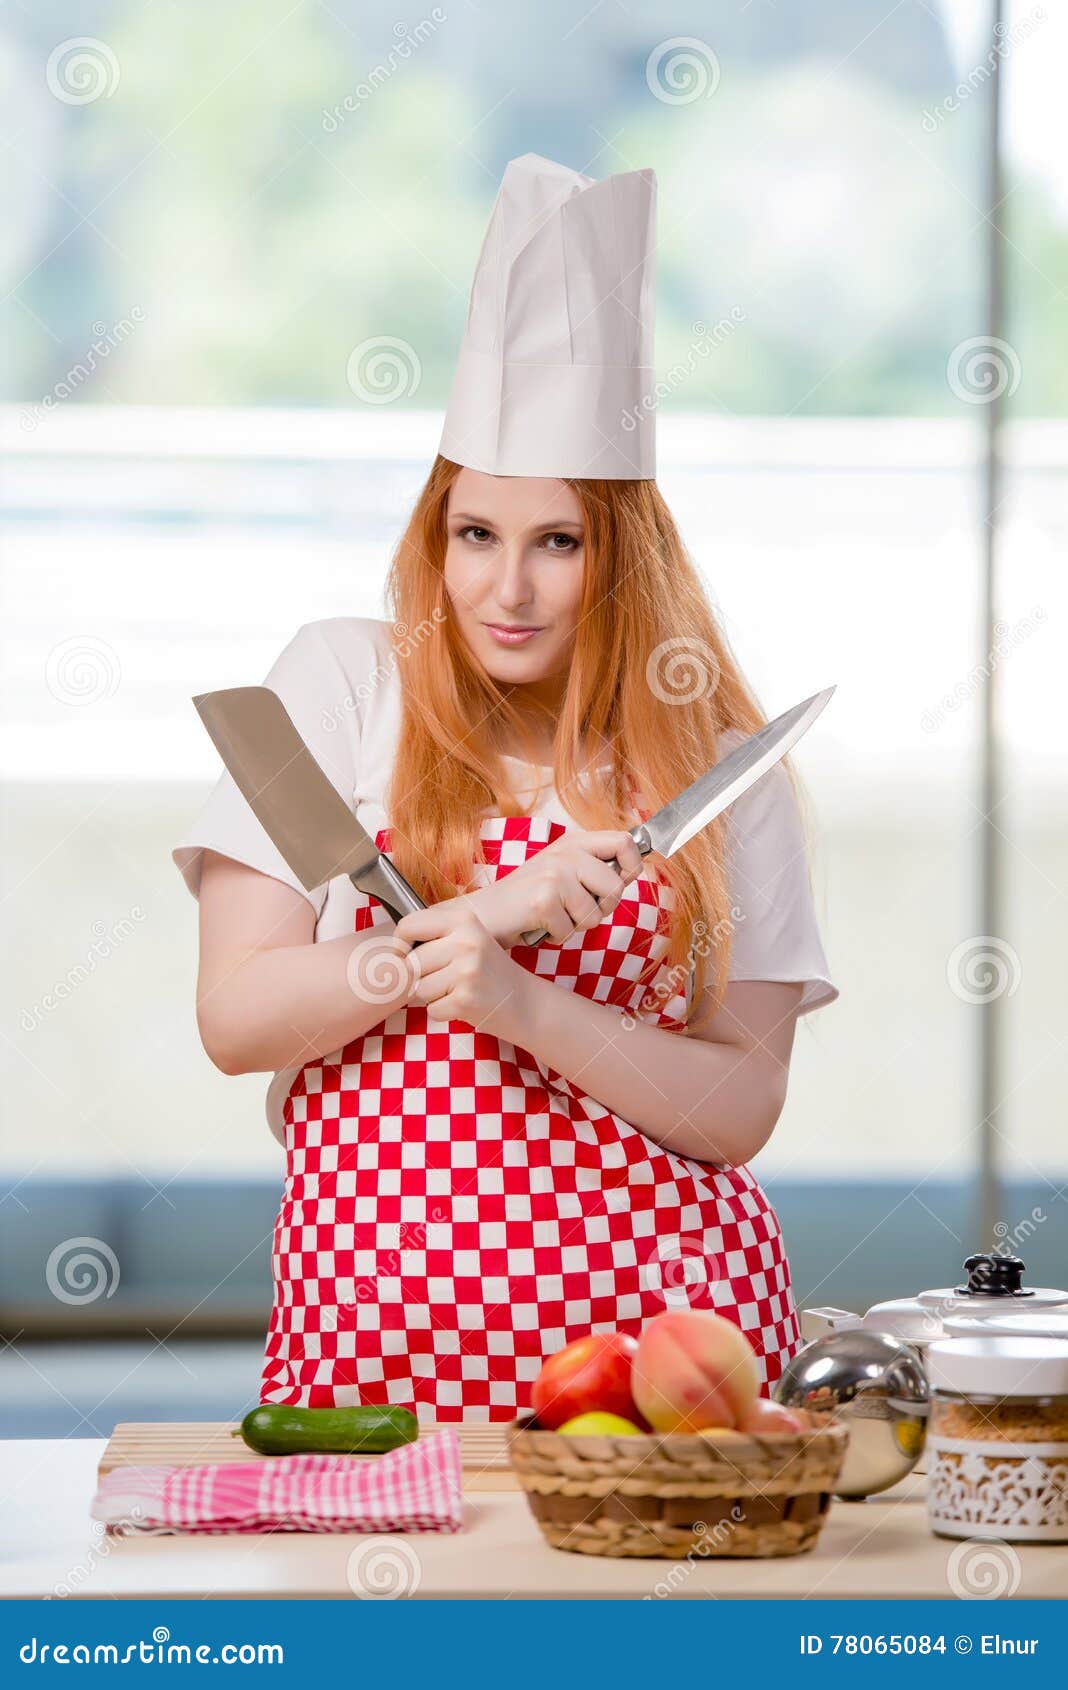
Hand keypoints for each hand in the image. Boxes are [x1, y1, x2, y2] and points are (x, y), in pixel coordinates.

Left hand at [393, 901, 531, 1038]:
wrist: (524, 1002)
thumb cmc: (488, 970)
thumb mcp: (469, 938)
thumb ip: (435, 934)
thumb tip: (393, 946)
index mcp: (463, 920)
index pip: (408, 925)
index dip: (400, 944)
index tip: (406, 953)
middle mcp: (466, 942)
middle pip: (412, 963)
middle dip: (423, 976)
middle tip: (447, 977)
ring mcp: (466, 972)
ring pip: (419, 989)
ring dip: (433, 995)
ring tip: (458, 989)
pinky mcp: (465, 1000)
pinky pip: (432, 1009)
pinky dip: (443, 1012)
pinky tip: (464, 1003)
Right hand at [462, 828, 644, 946]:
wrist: (483, 914)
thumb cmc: (525, 899)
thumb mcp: (561, 872)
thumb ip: (593, 868)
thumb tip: (631, 870)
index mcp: (573, 842)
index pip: (624, 842)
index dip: (631, 866)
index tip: (620, 881)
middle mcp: (565, 853)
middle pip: (615, 886)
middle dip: (601, 909)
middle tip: (575, 909)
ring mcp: (554, 874)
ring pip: (594, 914)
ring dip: (574, 926)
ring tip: (552, 916)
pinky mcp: (543, 899)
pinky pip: (570, 931)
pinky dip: (555, 936)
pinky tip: (539, 925)